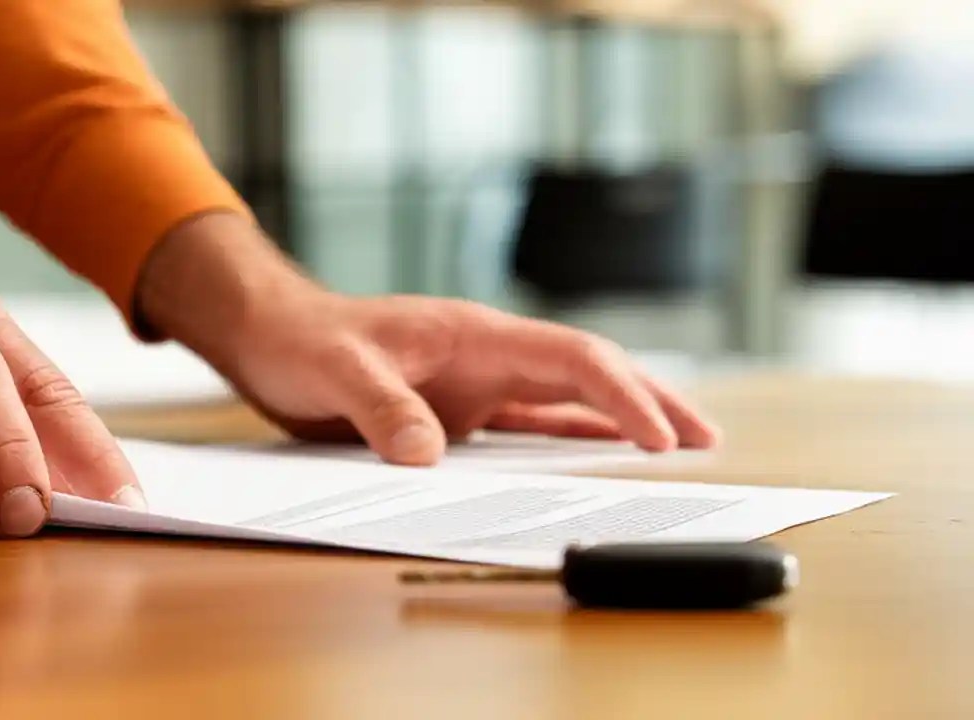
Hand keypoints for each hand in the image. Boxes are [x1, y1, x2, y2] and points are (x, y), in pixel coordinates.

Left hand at [138, 214, 718, 464]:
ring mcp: (477, 382)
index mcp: (473, 334)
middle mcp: (486, 355)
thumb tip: (430, 455)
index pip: (571, 357)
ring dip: (620, 421)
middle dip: (650, 402)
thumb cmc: (302, 340)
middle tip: (705, 438)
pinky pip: (528, 424)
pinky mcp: (459, 408)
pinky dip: (570, 438)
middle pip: (590, 372)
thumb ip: (383, 407)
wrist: (272, 336)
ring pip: (567, 400)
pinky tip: (597, 457)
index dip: (622, 395)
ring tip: (676, 448)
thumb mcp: (336, 373)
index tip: (658, 437)